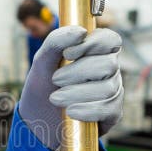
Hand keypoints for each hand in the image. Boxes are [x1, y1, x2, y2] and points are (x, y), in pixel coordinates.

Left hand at [19, 26, 122, 148]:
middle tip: (55, 80)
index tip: (68, 54)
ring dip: (76, 93)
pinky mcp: (112, 113)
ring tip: (55, 98)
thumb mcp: (42, 61)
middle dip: (78, 73)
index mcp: (95, 51)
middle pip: (108, 65)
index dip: (93, 44)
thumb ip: (56, 41)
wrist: (39, 118)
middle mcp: (108, 69)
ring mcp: (112, 90)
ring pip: (107, 88)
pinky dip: (87, 110)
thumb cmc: (44, 84)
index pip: (110, 39)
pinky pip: (108, 108)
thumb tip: (80, 32)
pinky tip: (70, 112)